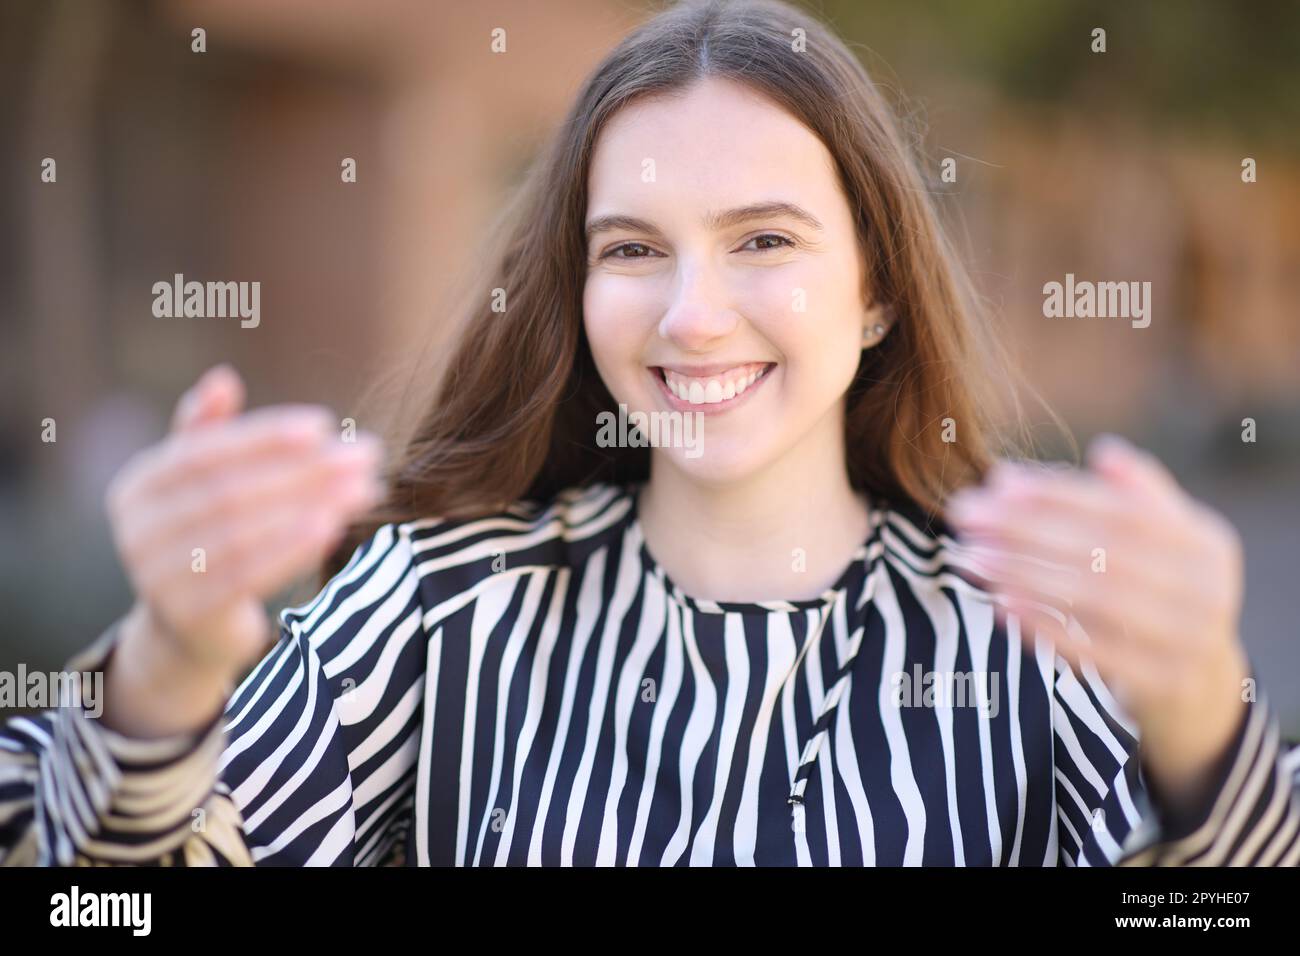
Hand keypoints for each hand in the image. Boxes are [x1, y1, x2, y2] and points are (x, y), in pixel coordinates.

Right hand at [102, 364, 384, 733]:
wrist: (189, 629)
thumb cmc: (205, 536)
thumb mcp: (201, 482)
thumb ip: (207, 431)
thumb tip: (222, 378)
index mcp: (139, 485)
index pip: (207, 452)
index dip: (265, 437)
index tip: (324, 425)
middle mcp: (136, 530)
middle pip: (232, 491)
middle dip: (305, 470)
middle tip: (366, 455)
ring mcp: (156, 576)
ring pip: (244, 533)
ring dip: (311, 506)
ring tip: (365, 489)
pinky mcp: (189, 614)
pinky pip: (248, 575)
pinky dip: (293, 549)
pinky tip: (335, 528)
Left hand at [945, 434, 1251, 813]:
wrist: (1199, 687)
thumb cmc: (1164, 592)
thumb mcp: (1168, 541)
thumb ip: (1138, 496)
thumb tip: (1104, 449)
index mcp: (1206, 543)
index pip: (1122, 509)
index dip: (1059, 493)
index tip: (998, 479)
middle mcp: (1206, 591)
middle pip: (1103, 552)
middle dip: (1027, 530)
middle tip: (965, 514)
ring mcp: (1186, 641)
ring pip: (1093, 601)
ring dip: (1024, 574)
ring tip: (970, 555)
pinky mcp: (1158, 683)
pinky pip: (1091, 651)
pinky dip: (1043, 625)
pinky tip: (999, 604)